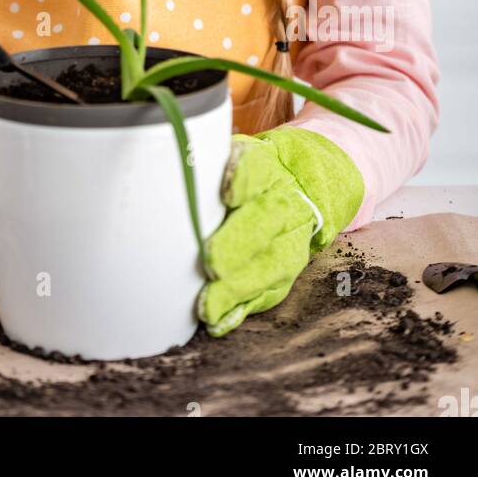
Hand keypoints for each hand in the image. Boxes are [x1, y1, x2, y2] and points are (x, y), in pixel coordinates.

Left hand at [197, 127, 364, 336]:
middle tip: (211, 263)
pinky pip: (270, 291)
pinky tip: (220, 321)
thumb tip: (171, 164)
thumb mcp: (236, 154)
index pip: (256, 168)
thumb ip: (208, 162)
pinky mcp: (289, 268)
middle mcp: (282, 202)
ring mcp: (290, 238)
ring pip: (271, 263)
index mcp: (267, 167)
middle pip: (263, 219)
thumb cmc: (252, 171)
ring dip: (239, 287)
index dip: (242, 179)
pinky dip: (243, 308)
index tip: (227, 193)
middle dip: (237, 243)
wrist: (306, 182)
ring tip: (209, 305)